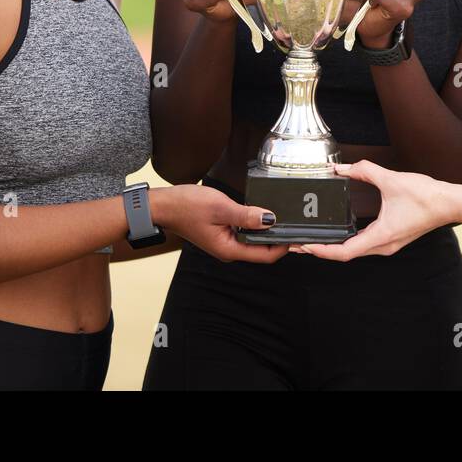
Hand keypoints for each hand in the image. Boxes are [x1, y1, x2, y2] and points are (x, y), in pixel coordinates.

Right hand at [152, 184, 287, 262]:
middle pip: (262, 250)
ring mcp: (225, 242)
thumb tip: (270, 219)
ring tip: (283, 216)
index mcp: (229, 250)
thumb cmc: (187, 207)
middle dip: (279, 238)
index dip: (284, 246)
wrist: (163, 206)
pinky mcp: (222, 233)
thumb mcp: (221, 208)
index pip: (266, 255)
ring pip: (254, 241)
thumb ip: (247, 215)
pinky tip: (262, 212)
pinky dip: (255, 225)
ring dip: (267, 231)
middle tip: (296, 223)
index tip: (298, 234)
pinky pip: (245, 232)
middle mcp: (229, 250)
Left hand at [291, 160, 451, 260]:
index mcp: (381, 237)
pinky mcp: (391, 238)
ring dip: (334, 247)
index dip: (321, 251)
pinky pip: (364, 245)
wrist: (449, 203)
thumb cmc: (426, 196)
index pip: (344, 252)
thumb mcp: (390, 179)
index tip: (304, 246)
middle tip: (299, 242)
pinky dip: (347, 242)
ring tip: (314, 239)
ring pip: (355, 251)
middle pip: (345, 254)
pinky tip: (339, 233)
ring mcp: (388, 244)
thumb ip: (364, 171)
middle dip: (321, 249)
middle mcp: (383, 246)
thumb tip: (342, 168)